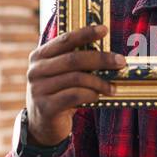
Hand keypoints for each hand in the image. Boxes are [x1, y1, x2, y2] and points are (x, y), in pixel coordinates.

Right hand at [25, 23, 125, 145]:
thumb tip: (108, 54)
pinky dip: (90, 95)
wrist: (42, 126)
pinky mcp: (45, 107)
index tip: (104, 30)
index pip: (65, 40)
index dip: (85, 33)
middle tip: (120, 61)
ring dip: (99, 82)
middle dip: (100, 59)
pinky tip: (98, 96)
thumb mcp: (62, 76)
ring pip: (76, 78)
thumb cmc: (58, 95)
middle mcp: (36, 70)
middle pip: (73, 59)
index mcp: (39, 56)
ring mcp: (38, 89)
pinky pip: (74, 96)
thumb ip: (76, 63)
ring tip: (113, 87)